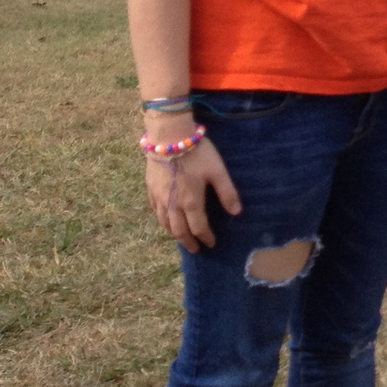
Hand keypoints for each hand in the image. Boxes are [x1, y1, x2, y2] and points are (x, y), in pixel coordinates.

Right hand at [145, 137, 239, 252]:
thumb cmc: (197, 153)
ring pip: (164, 223)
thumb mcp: (218, 171)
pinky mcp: (150, 188)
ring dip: (174, 233)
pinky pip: (154, 211)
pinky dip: (161, 220)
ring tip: (181, 238)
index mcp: (191, 202)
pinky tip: (164, 219)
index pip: (198, 227)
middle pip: (179, 230)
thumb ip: (227, 192)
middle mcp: (172, 204)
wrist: (168, 137)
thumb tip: (236, 212)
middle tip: (195, 249)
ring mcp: (159, 197)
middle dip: (188, 241)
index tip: (211, 244)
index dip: (205, 238)